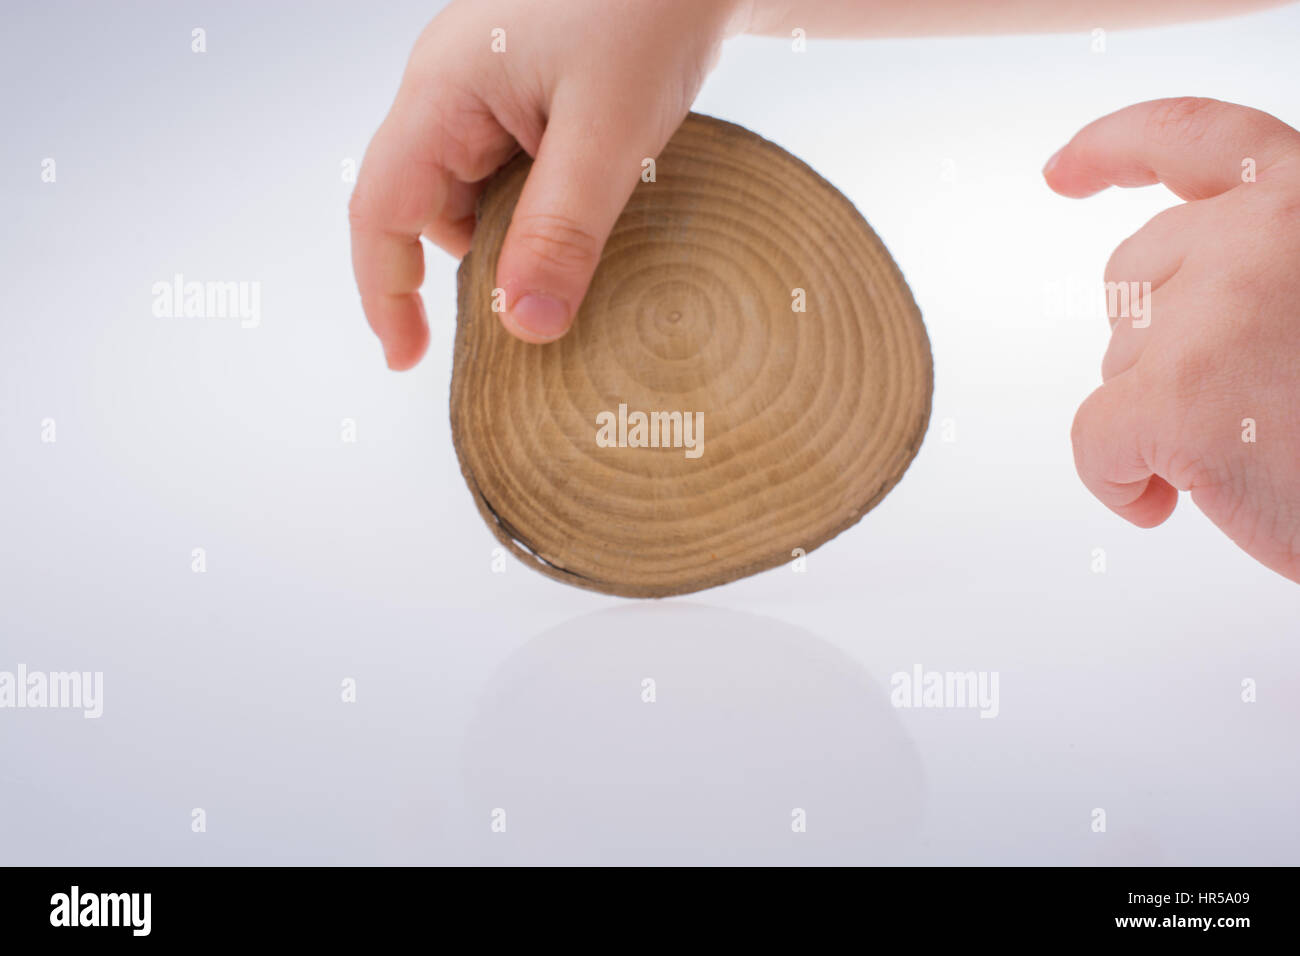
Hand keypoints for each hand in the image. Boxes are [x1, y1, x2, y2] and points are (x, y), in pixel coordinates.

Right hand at [348, 0, 746, 365]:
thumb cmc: (649, 10)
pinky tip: (587, 226)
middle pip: (426, 207)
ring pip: (475, 195)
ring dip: (513, 242)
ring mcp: (489, 91)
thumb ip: (562, 229)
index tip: (408, 360)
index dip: (384, 292)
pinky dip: (538, 213)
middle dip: (470, 270)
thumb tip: (525, 327)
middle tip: (530, 322)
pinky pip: (512, 173)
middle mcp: (451, 90)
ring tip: (576, 265)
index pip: (380, 208)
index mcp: (443, 90)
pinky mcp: (529, 97)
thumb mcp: (609, 131)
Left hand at [1045, 97, 1299, 582]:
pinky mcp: (1179, 396)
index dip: (1115, 147)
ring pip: (1117, 359)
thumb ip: (1265, 269)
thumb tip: (1166, 300)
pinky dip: (1117, 482)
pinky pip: (1094, 441)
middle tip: (1235, 399)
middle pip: (1133, 275)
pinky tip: (1173, 500)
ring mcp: (1219, 308)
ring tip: (1253, 447)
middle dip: (1155, 343)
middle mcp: (1267, 230)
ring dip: (1158, 413)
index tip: (1061, 171)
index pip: (1196, 138)